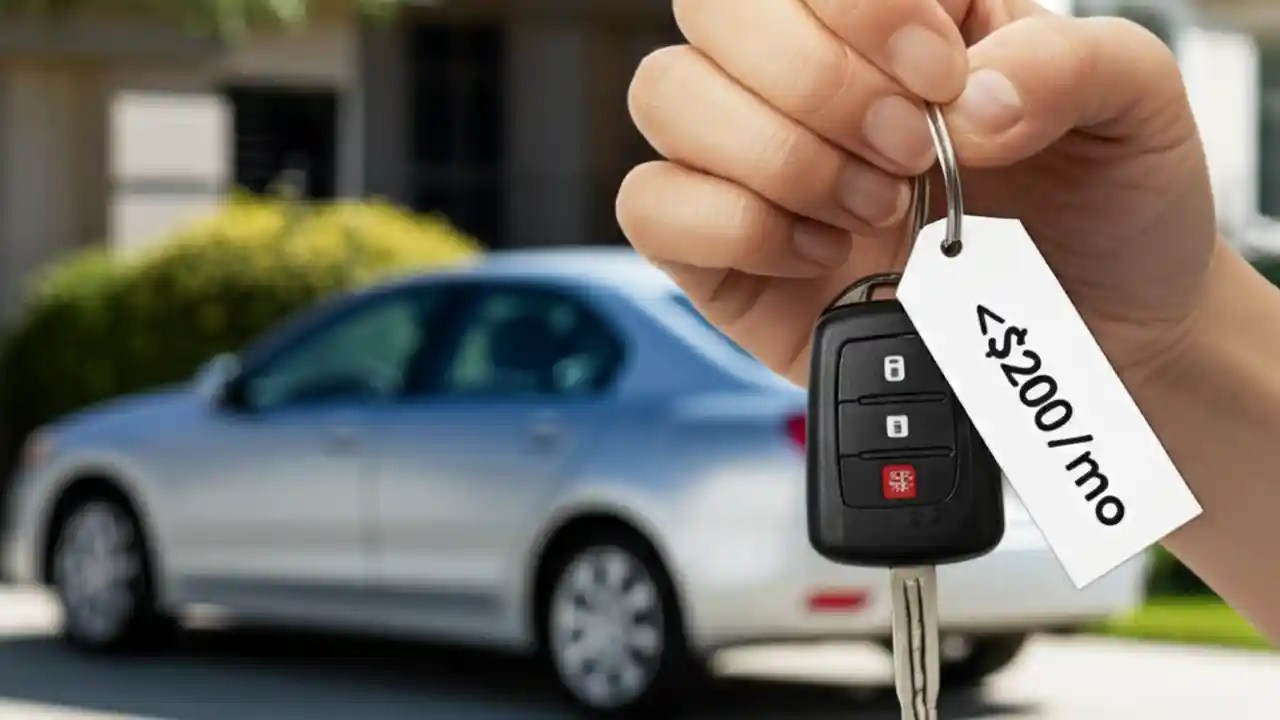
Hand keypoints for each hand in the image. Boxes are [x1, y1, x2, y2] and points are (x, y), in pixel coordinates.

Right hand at [617, 0, 1215, 386]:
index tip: (942, 75)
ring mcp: (752, 163)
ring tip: (877, 207)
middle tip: (909, 151)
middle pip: (712, 7)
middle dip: (817, 83)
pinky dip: (736, 226)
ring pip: (667, 96)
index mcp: (897, 13)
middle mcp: (808, 76)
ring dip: (780, 156)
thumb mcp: (1135, 108)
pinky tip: (822, 252)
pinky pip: (653, 208)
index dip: (860, 6)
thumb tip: (972, 93)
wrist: (1102, 343)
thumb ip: (1069, 63)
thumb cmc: (1106, 213)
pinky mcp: (721, 255)